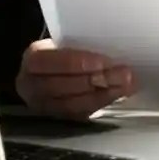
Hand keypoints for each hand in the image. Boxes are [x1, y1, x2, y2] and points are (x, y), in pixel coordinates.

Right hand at [15, 39, 135, 119]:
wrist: (51, 71)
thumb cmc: (63, 51)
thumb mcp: (66, 41)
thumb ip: (82, 44)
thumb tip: (113, 46)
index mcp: (33, 59)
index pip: (53, 62)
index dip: (79, 63)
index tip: (105, 62)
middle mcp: (32, 85)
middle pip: (64, 86)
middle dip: (97, 81)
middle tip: (125, 74)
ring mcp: (43, 105)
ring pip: (73, 104)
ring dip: (104, 95)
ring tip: (127, 85)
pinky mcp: (58, 118)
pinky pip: (81, 114)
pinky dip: (102, 104)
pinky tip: (118, 94)